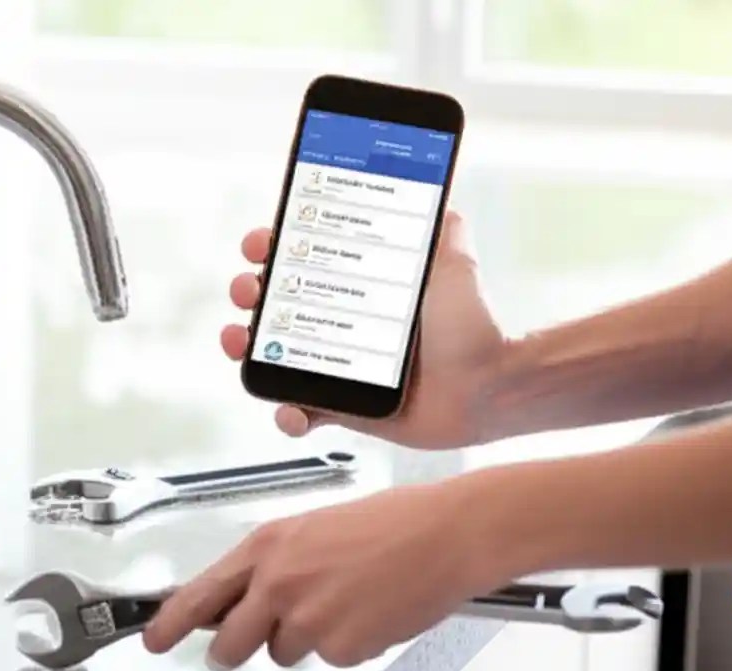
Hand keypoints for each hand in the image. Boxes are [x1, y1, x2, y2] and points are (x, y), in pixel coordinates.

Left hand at [142, 480, 499, 668]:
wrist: (444, 534)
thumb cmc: (389, 522)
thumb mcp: (312, 530)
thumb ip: (272, 564)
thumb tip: (244, 597)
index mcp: (267, 546)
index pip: (201, 593)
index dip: (170, 622)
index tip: (154, 638)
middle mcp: (279, 583)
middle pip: (230, 642)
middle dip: (233, 648)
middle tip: (246, 643)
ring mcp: (309, 619)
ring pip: (283, 651)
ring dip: (303, 638)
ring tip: (343, 600)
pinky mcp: (341, 647)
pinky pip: (330, 657)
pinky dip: (346, 643)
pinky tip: (369, 611)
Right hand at [223, 211, 510, 448]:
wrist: (491, 388)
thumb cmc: (475, 328)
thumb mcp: (453, 268)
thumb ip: (442, 232)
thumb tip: (440, 195)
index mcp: (360, 288)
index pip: (304, 261)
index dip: (273, 248)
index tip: (260, 243)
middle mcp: (343, 325)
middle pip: (276, 304)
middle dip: (249, 293)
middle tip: (248, 290)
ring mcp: (339, 367)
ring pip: (275, 356)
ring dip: (247, 348)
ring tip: (240, 342)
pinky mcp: (345, 408)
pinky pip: (302, 411)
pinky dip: (287, 413)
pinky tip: (291, 409)